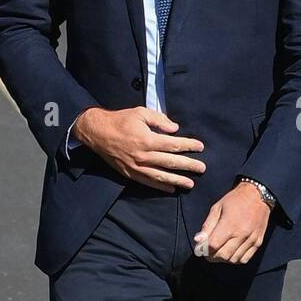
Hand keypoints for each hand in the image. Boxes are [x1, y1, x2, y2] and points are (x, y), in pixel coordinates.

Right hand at [73, 106, 205, 191]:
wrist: (97, 132)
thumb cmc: (120, 120)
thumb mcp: (141, 112)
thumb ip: (159, 120)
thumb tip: (175, 129)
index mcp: (147, 139)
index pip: (173, 144)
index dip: (188, 145)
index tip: (200, 147)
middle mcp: (143, 155)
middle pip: (170, 162)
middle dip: (188, 165)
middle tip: (202, 168)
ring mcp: (136, 166)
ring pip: (160, 176)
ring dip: (177, 180)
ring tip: (190, 184)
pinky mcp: (129, 173)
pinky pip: (147, 182)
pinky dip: (159, 186)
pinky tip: (170, 189)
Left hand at [194, 184, 271, 263]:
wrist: (258, 195)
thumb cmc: (234, 201)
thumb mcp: (216, 208)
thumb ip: (207, 226)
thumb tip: (198, 241)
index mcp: (230, 224)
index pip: (213, 246)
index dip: (203, 250)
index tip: (199, 249)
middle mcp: (242, 234)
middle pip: (223, 256)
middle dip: (211, 257)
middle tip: (208, 252)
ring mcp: (251, 239)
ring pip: (233, 260)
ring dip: (223, 259)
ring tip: (218, 251)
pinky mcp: (258, 242)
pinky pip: (244, 259)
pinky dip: (235, 259)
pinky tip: (230, 252)